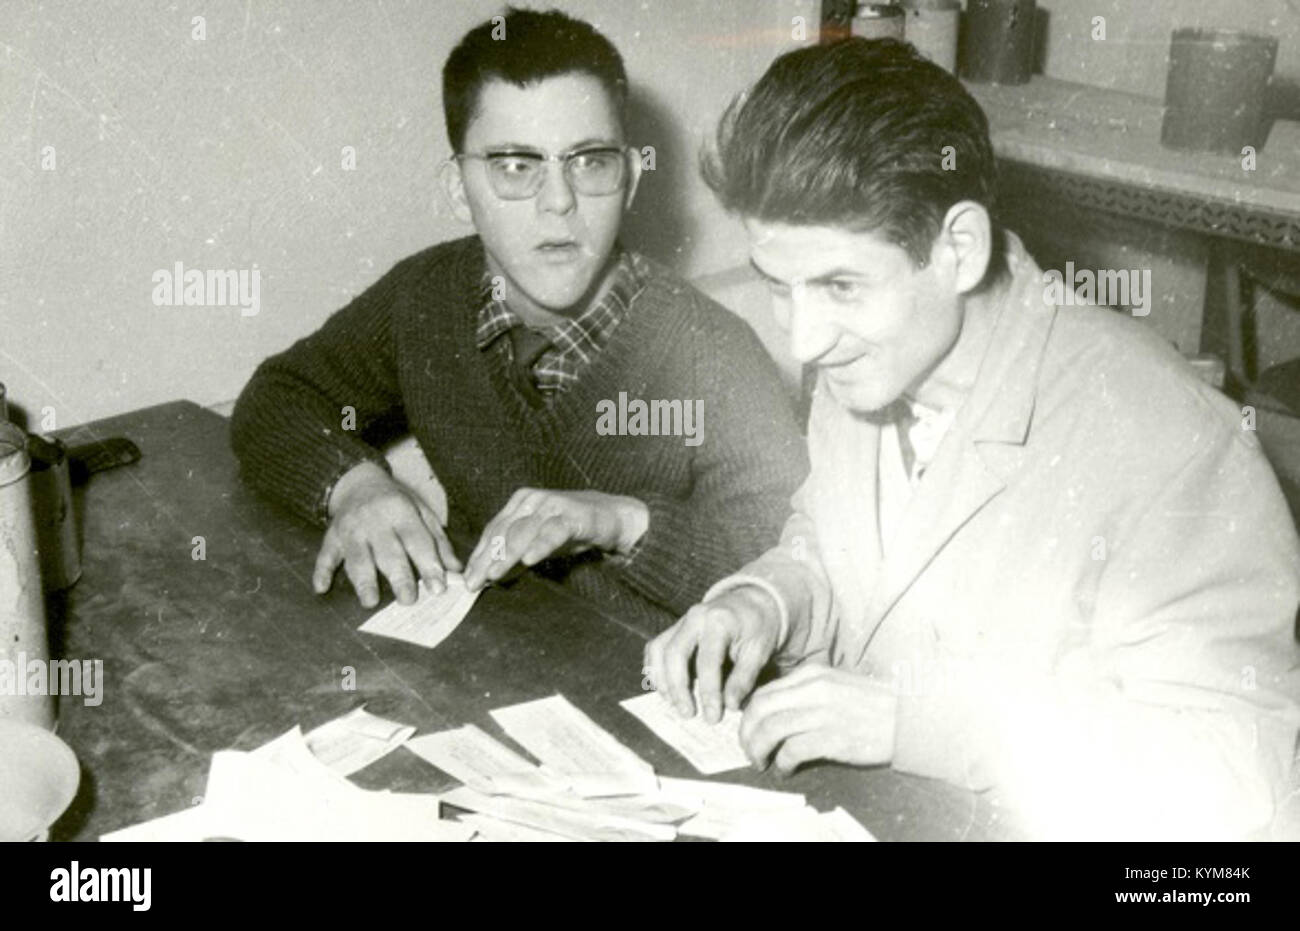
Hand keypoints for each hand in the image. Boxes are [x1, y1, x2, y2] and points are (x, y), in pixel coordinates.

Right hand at [313, 461, 461, 607]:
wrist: (359, 483)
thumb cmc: (396, 503)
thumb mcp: (422, 513)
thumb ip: (438, 542)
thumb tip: (456, 570)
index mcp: (402, 512)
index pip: (417, 541)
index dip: (428, 565)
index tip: (438, 588)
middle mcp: (376, 520)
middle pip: (388, 552)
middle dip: (399, 577)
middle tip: (408, 600)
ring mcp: (351, 529)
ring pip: (357, 557)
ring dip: (363, 580)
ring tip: (370, 602)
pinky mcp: (332, 536)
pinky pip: (325, 554)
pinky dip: (321, 571)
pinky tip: (321, 587)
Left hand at [462, 488, 648, 590]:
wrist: (609, 518)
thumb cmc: (568, 530)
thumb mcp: (536, 545)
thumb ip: (514, 558)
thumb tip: (487, 579)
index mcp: (519, 504)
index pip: (492, 531)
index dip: (478, 556)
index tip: (467, 579)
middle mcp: (532, 501)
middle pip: (503, 532)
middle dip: (487, 560)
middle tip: (474, 583)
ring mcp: (552, 505)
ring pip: (523, 532)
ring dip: (507, 555)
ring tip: (494, 575)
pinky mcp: (572, 514)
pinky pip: (554, 531)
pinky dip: (541, 545)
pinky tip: (529, 559)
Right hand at [643, 585, 782, 724]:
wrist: (750, 603)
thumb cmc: (757, 628)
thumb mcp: (759, 651)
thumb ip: (744, 678)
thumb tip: (730, 706)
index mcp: (719, 621)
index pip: (707, 661)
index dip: (709, 692)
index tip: (713, 716)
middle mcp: (694, 617)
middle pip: (675, 654)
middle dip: (678, 688)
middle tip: (688, 714)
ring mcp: (680, 622)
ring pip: (659, 650)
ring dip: (662, 681)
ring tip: (675, 705)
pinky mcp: (674, 628)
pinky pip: (655, 648)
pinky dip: (655, 669)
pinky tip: (665, 689)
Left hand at [740, 664, 896, 773]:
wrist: (908, 716)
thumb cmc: (872, 703)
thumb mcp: (836, 684)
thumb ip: (806, 692)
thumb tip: (776, 712)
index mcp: (812, 674)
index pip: (764, 692)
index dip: (749, 716)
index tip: (749, 731)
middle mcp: (813, 690)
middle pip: (761, 710)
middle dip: (747, 733)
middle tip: (749, 750)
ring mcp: (823, 713)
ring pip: (771, 730)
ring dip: (758, 750)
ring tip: (761, 762)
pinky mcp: (833, 737)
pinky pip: (792, 750)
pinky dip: (782, 763)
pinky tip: (785, 770)